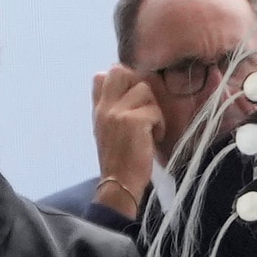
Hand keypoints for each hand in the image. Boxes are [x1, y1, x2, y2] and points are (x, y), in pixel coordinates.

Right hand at [91, 66, 164, 217]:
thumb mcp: (106, 132)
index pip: (102, 76)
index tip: (133, 99)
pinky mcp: (134, 121)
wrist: (118, 184)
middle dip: (139, 85)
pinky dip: (159, 125)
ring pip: (144, 90)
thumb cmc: (118, 161)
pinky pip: (155, 110)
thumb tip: (125, 93)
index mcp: (98, 110)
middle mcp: (105, 107)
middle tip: (145, 108)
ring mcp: (118, 112)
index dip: (122, 80)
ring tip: (150, 129)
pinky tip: (154, 138)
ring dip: (153, 109)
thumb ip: (111, 111)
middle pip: (121, 71)